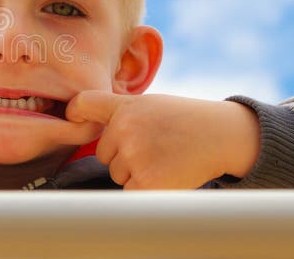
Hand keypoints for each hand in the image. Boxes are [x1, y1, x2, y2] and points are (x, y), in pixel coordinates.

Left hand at [66, 90, 260, 188]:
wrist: (222, 135)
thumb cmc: (186, 121)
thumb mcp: (151, 104)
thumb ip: (122, 113)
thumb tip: (85, 123)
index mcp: (126, 106)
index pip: (86, 103)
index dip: (75, 111)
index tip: (71, 116)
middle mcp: (126, 128)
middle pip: (104, 153)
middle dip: (123, 155)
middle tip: (154, 147)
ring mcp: (135, 154)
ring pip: (117, 174)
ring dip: (135, 173)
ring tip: (164, 158)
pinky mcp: (146, 181)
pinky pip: (129, 191)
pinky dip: (144, 189)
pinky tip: (165, 174)